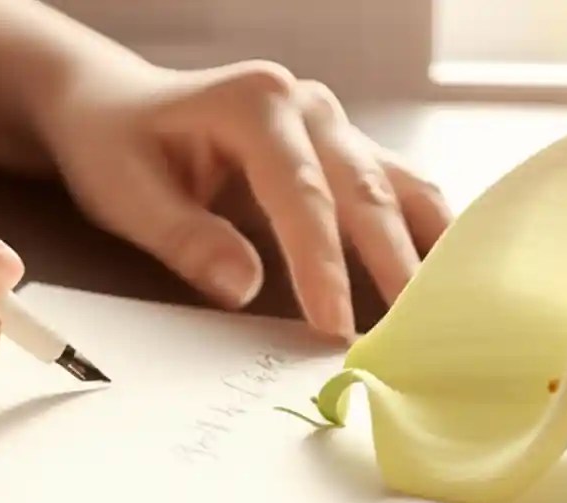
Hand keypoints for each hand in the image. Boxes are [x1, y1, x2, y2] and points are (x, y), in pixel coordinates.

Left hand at [37, 59, 452, 339]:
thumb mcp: (126, 192)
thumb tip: (244, 287)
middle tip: (417, 336)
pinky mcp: (344, 154)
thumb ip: (185, 238)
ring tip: (450, 316)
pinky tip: (446, 285)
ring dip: (426, 252)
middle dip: (393, 267)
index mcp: (254, 102)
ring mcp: (334, 127)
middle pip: (365, 191)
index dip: (321, 264)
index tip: (333, 327)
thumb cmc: (116, 144)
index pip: (301, 193)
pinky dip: (426, 238)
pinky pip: (401, 193)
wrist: (115, 105)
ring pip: (400, 188)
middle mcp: (307, 107)